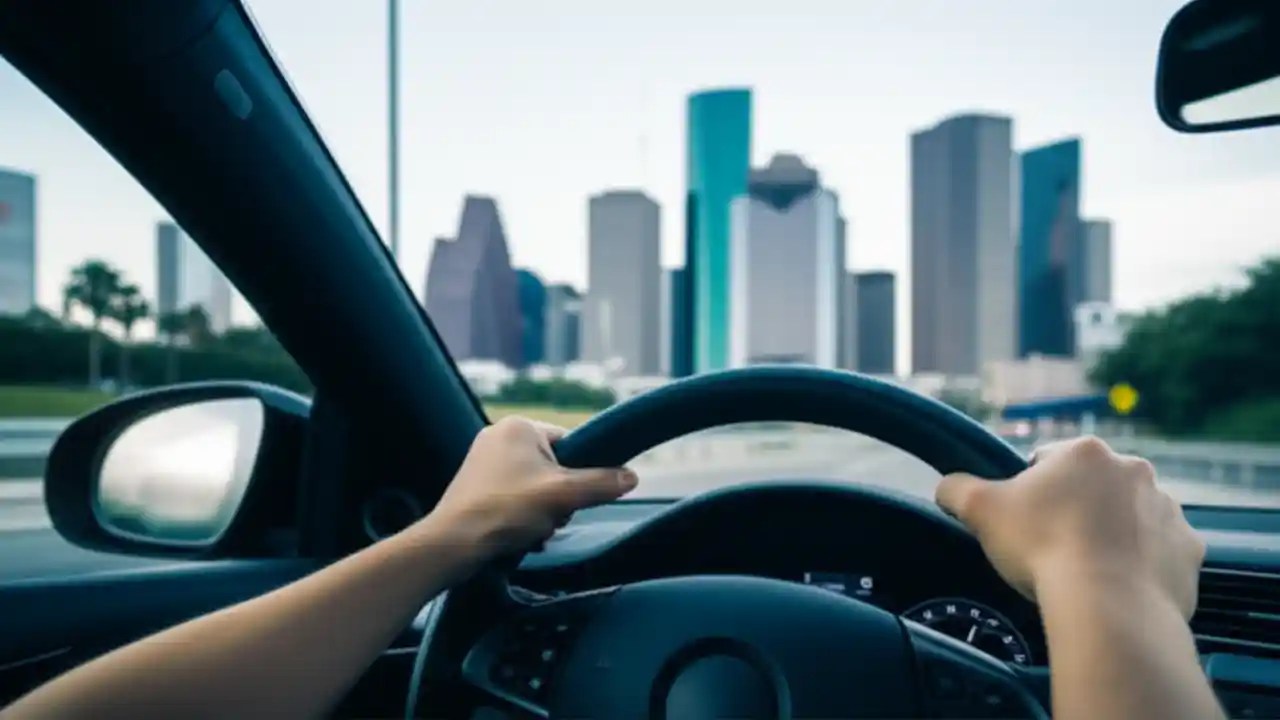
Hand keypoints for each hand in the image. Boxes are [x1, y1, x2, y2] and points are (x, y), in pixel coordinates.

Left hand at [426, 416, 637, 559]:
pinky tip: (517, 535)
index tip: (571, 497)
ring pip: (535, 487)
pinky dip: (521, 517)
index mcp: (519, 426)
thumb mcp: (563, 496)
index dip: (578, 473)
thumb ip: (601, 484)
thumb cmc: (506, 511)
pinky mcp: (473, 485)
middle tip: (548, 517)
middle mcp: (498, 435)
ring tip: (531, 529)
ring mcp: (482, 460)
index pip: (570, 443)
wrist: (452, 544)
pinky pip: (514, 497)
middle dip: (557, 498)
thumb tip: (632, 476)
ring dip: (542, 512)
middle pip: (554, 468)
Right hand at [936, 436, 1204, 618]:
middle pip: (1094, 489)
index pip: (1048, 462)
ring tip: (1088, 572)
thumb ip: (956, 488)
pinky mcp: (1189, 551)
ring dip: (1112, 536)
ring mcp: (1169, 511)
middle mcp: (1135, 471)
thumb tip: (946, 486)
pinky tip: (1119, 587)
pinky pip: (1161, 554)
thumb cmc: (1042, 547)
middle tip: (1053, 548)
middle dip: (1076, 511)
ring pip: (1130, 519)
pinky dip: (1143, 567)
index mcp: (1085, 452)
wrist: (1108, 605)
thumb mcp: (980, 510)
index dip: (1031, 493)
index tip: (1024, 523)